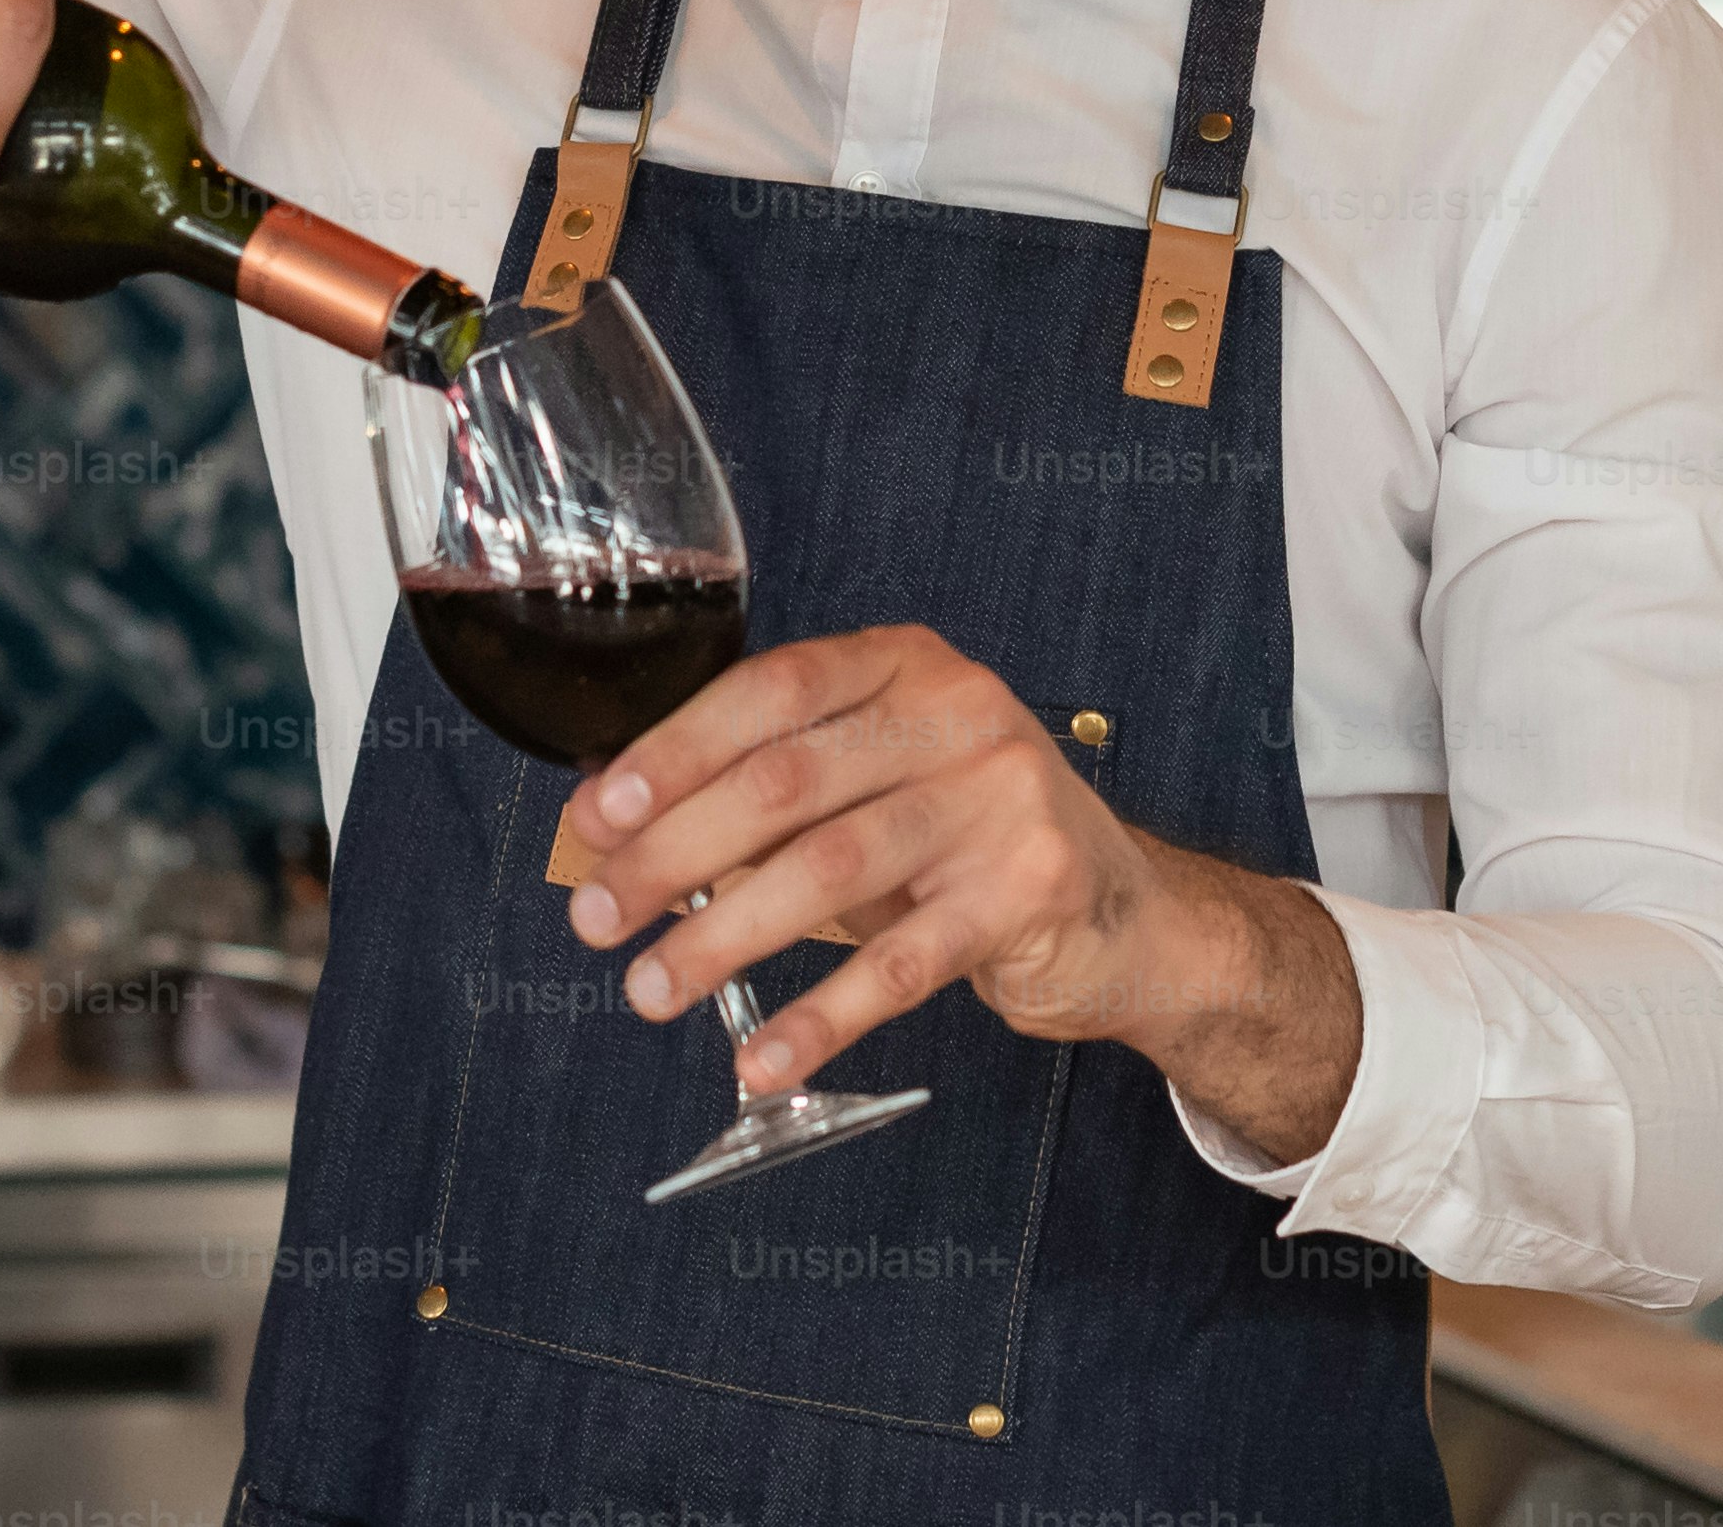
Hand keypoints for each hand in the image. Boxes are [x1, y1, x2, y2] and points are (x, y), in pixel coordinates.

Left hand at [554, 623, 1362, 1156]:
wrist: (1127, 915)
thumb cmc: (968, 843)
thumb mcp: (876, 786)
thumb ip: (770, 791)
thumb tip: (620, 826)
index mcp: (904, 666)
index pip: (769, 691)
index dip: (673, 752)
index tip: (596, 814)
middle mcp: (957, 714)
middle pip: (784, 782)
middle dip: (671, 856)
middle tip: (595, 917)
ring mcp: (1000, 799)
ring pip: (829, 871)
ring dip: (722, 937)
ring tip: (651, 988)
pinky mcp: (1028, 892)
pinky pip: (900, 965)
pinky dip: (818, 1018)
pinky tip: (760, 1056)